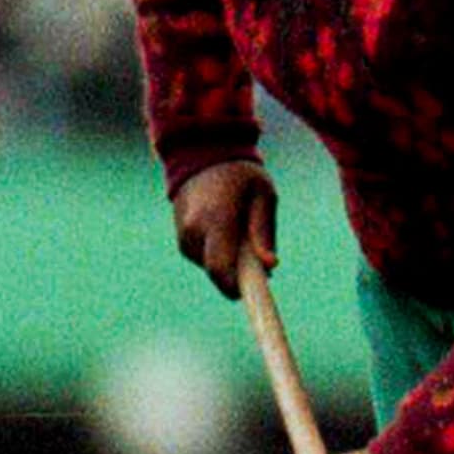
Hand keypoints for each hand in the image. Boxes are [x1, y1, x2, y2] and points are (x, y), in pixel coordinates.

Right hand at [171, 161, 277, 299]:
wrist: (202, 156)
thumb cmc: (241, 176)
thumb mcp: (263, 196)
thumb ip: (264, 232)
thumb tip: (270, 266)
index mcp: (216, 220)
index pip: (221, 268)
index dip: (236, 288)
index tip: (254, 296)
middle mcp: (194, 231)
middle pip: (218, 274)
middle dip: (240, 275)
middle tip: (260, 260)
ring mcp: (184, 236)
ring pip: (212, 269)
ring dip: (231, 263)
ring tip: (242, 234)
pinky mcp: (182, 240)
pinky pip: (205, 260)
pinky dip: (219, 255)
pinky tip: (227, 232)